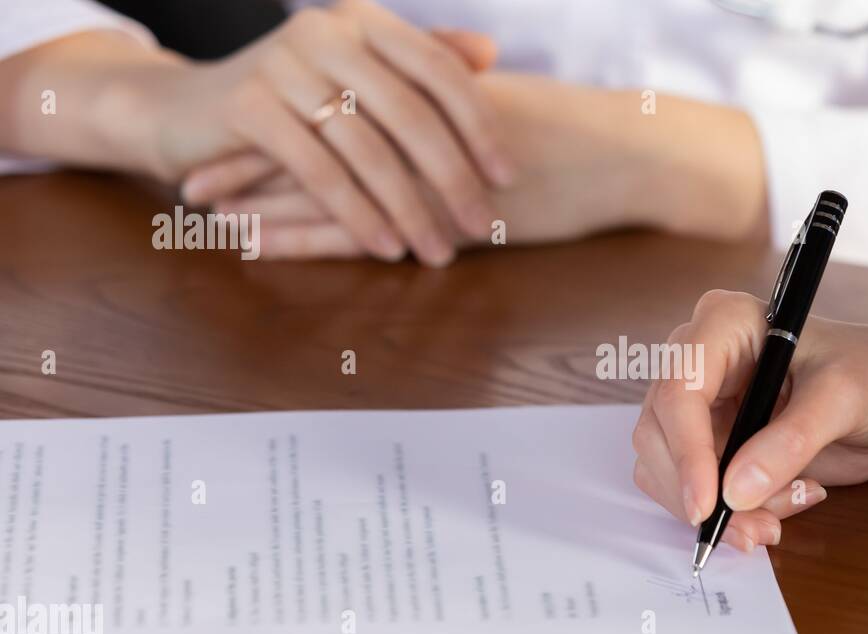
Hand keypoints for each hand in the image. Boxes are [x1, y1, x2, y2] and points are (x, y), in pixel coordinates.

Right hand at [150, 1, 514, 265]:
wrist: (178, 111)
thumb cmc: (287, 103)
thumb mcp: (354, 78)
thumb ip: (417, 62)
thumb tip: (490, 50)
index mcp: (362, 22)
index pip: (439, 69)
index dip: (479, 124)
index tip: (508, 177)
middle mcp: (326, 32)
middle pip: (410, 113)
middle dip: (452, 178)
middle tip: (485, 227)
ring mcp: (282, 65)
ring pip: (367, 148)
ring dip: (408, 208)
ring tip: (438, 252)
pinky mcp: (247, 106)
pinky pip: (319, 170)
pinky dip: (357, 213)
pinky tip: (384, 248)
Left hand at [179, 72, 767, 260]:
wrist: (618, 154)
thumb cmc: (571, 144)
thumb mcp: (502, 123)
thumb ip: (454, 125)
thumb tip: (426, 136)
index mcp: (419, 102)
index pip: (335, 112)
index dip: (281, 127)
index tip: (233, 136)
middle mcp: (405, 130)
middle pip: (311, 142)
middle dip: (248, 162)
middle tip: (196, 178)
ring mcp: (415, 169)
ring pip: (319, 182)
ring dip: (258, 200)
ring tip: (206, 213)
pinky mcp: (430, 209)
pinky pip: (353, 224)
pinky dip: (301, 234)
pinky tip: (258, 243)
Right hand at [632, 290, 867, 551]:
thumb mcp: (843, 398)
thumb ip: (790, 441)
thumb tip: (735, 490)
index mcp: (724, 324)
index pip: (679, 390)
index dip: (686, 452)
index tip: (708, 505)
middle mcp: (701, 360)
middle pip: (658, 435)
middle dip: (703, 490)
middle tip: (759, 528)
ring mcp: (703, 404)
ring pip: (668, 470)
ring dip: (719, 509)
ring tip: (782, 516)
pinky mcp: (712, 443)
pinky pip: (693, 489)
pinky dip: (729, 513)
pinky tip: (783, 504)